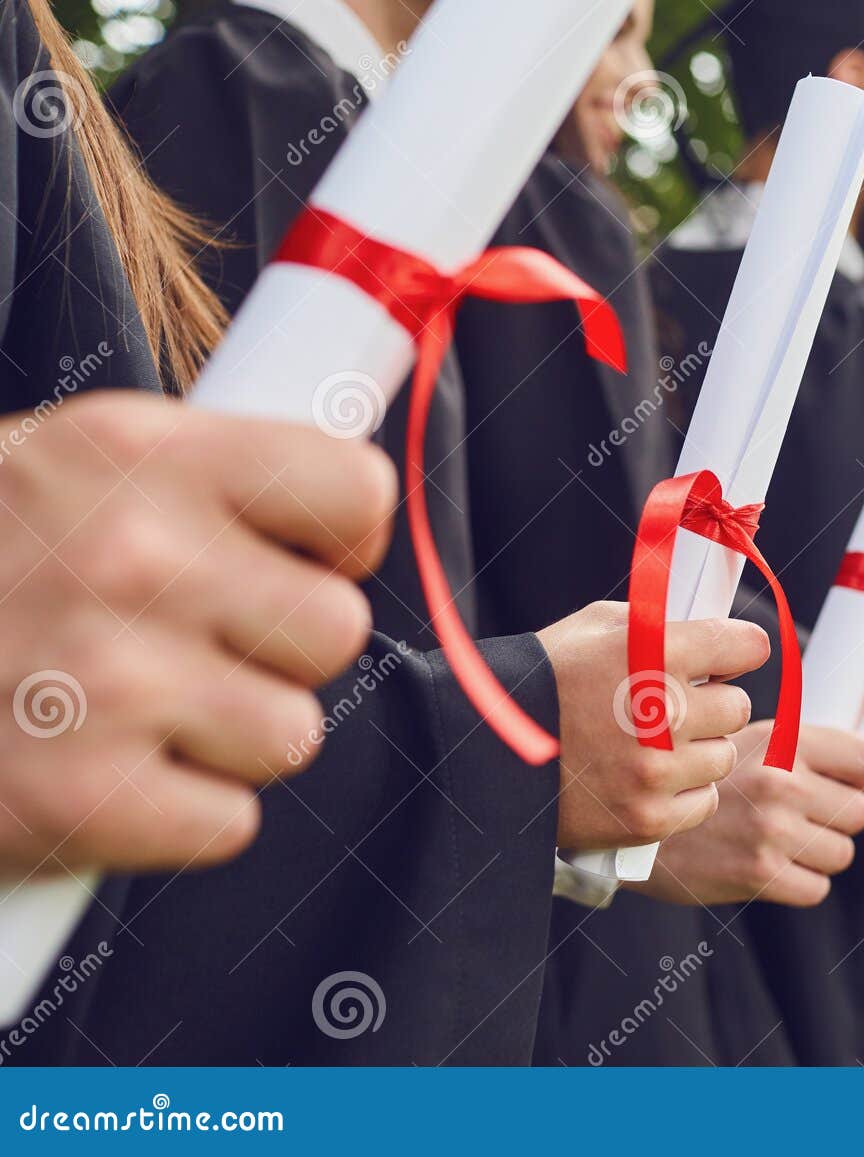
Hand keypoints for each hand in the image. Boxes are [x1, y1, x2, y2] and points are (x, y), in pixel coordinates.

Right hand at [0, 393, 394, 875]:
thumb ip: (207, 482)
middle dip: (275, 650)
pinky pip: (229, 821)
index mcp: (142, 454)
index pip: (353, 490)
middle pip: (335, 631)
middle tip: (189, 644)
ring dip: (227, 737)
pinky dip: (176, 815)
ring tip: (131, 709)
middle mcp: (134, 559)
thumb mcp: (70, 466)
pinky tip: (103, 773)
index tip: (307, 556)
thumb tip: (343, 518)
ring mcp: (107, 684)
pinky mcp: (81, 800)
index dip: (343, 536)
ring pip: (291, 734)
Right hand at [544, 605, 769, 849]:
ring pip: (724, 757)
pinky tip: (650, 779)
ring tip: (657, 745)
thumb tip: (710, 628)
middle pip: (739, 706)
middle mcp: (667, 712)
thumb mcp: (595, 627)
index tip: (730, 656)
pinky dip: (684, 792)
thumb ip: (658, 624)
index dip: (740, 650)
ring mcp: (659, 771)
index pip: (748, 646)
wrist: (485, 752)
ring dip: (700, 751)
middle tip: (678, 707)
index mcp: (659, 653)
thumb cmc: (542, 680)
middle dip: (714, 704)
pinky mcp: (649, 818)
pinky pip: (704, 801)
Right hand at [631, 722, 863, 906]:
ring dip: (818, 855)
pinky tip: (772, 868)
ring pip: (841, 853)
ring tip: (782, 843)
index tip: (834, 785)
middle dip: (836, 821)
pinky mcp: (759, 874)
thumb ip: (804, 746)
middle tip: (801, 820)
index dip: (855, 779)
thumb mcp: (747, 741)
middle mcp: (781, 781)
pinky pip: (816, 889)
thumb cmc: (700, 782)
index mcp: (784, 741)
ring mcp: (771, 829)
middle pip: (859, 813)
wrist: (640, 827)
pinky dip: (800, 884)